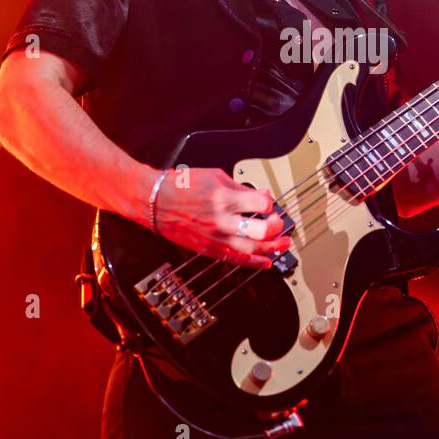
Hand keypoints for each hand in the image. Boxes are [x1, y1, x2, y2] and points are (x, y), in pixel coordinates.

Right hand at [147, 167, 289, 268]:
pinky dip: (253, 262)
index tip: (268, 202)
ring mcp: (214, 237)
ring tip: (283, 244)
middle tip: (279, 223)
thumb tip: (261, 196)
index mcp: (222, 198)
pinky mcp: (208, 249)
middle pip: (259, 231)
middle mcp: (220, 220)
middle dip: (275, 228)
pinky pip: (235, 259)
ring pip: (251, 249)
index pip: (260, 204)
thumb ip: (240, 187)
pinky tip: (266, 262)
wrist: (154, 202)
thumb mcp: (214, 176)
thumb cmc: (180, 186)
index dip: (269, 203)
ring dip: (271, 248)